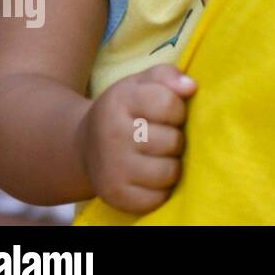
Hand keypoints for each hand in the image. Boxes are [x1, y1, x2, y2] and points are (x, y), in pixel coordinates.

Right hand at [81, 64, 196, 212]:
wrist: (84, 146)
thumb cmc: (126, 110)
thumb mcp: (141, 83)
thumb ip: (167, 76)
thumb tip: (191, 87)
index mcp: (120, 101)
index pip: (169, 104)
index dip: (177, 110)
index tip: (169, 113)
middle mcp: (112, 135)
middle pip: (172, 141)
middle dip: (175, 138)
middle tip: (161, 137)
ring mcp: (111, 168)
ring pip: (169, 172)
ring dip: (171, 165)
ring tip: (158, 156)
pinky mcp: (114, 195)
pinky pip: (157, 198)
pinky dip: (160, 190)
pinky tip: (149, 176)